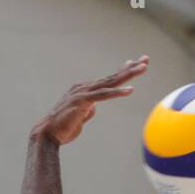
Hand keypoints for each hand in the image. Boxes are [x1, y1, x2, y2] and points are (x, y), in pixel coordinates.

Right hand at [34, 55, 148, 144]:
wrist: (48, 134)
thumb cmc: (64, 127)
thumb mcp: (81, 117)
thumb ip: (88, 110)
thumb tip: (94, 108)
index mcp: (85, 90)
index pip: (108, 79)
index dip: (122, 71)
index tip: (135, 63)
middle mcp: (85, 87)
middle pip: (112, 77)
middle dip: (131, 68)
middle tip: (146, 59)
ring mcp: (83, 93)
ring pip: (110, 82)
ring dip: (128, 75)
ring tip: (143, 68)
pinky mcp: (82, 102)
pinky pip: (103, 96)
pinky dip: (117, 92)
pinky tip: (131, 90)